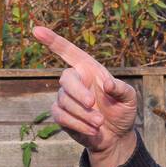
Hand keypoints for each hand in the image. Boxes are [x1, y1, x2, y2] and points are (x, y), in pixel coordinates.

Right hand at [32, 25, 138, 165]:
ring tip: (100, 123)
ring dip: (84, 114)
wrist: (116, 136)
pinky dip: (79, 124)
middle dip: (78, 92)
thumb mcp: (129, 98)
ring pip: (65, 101)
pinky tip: (92, 130)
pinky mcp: (61, 115)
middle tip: (92, 103)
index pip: (68, 51)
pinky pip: (62, 117)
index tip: (36, 30)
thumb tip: (107, 84)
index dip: (52, 41)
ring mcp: (65, 98)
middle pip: (65, 79)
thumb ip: (121, 89)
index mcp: (89, 70)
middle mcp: (75, 81)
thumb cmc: (122, 111)